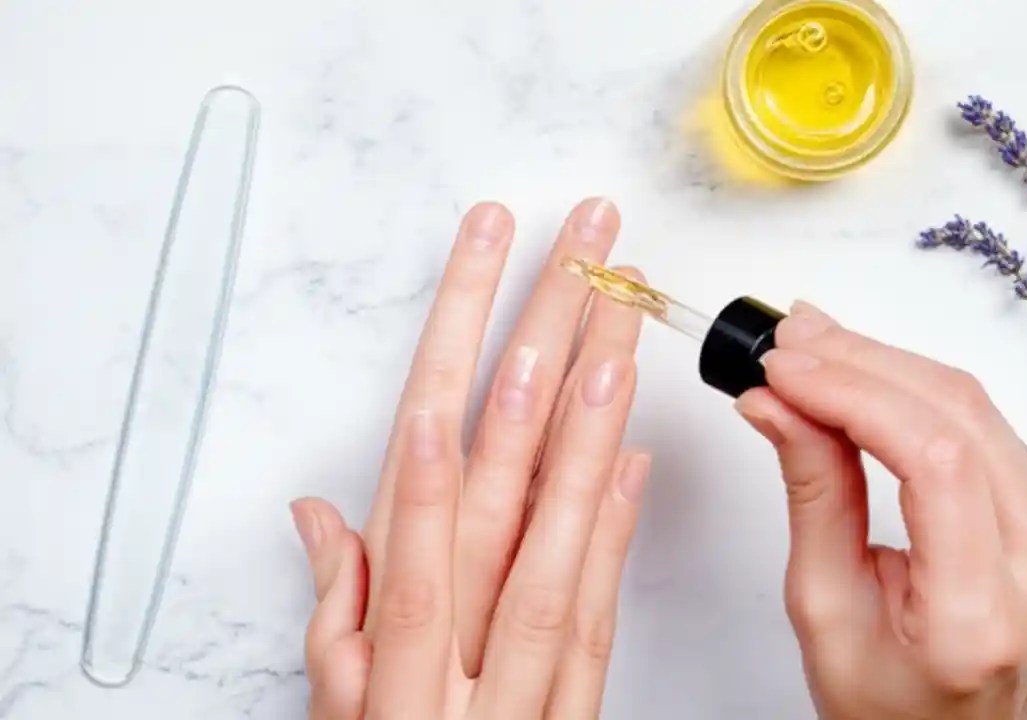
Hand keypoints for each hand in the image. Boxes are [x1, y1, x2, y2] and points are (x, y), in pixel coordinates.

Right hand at [289, 198, 651, 718]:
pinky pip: (599, 598)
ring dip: (590, 414)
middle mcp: (463, 635)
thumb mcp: (332, 704)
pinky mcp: (578, 692)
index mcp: (398, 627)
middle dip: (542, 343)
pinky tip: (637, 449)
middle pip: (502, 466)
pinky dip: (617, 522)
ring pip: (559, 519)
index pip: (420, 467)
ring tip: (618, 323)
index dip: (454, 362)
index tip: (485, 281)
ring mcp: (527, 664)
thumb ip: (335, 603)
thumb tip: (319, 511)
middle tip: (581, 251)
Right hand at [735, 301, 1026, 719]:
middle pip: (961, 419)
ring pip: (976, 408)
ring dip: (888, 364)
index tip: (785, 369)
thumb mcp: (824, 609)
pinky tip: (866, 375)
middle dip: (864, 362)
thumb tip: (777, 403)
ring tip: (814, 347)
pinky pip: (986, 424)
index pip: (934, 462)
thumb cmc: (889, 703)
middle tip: (789, 341)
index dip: (855, 394)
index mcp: (983, 615)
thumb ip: (812, 495)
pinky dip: (917, 390)